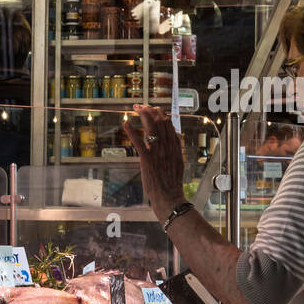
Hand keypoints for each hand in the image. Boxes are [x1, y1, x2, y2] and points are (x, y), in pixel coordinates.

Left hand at [121, 104, 186, 218]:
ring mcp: (158, 152)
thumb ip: (175, 150)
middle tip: (141, 106)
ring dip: (143, 115)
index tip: (153, 109)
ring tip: (136, 108)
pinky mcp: (147, 160)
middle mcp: (168, 147)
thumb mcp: (177, 162)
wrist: (170, 197)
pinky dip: (131, 132)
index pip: (169, 124)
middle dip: (150, 110)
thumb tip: (174, 140)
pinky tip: (126, 123)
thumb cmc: (171, 183)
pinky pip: (139, 142)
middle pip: (160, 122)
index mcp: (175, 147)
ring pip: (151, 127)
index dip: (160, 114)